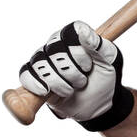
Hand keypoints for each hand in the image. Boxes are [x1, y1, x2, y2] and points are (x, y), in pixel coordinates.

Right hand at [17, 21, 134, 129]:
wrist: (98, 104)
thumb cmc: (106, 77)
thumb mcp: (110, 61)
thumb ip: (98, 45)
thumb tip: (82, 31)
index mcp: (75, 36)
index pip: (70, 32)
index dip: (78, 51)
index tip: (89, 66)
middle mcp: (57, 45)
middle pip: (54, 50)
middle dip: (71, 71)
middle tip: (82, 81)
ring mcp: (45, 60)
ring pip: (40, 64)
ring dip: (58, 81)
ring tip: (70, 90)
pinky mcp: (35, 77)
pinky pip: (26, 74)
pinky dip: (35, 83)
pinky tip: (46, 91)